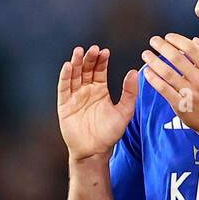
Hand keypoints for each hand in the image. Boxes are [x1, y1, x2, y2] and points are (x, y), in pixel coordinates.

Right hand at [57, 45, 138, 160]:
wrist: (95, 151)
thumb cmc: (110, 133)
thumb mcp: (124, 112)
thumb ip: (130, 93)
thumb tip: (134, 72)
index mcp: (100, 90)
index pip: (99, 70)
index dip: (101, 60)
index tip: (105, 51)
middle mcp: (87, 90)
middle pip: (86, 69)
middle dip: (89, 58)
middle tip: (93, 48)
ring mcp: (75, 96)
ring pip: (74, 75)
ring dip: (75, 63)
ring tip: (79, 51)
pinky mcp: (64, 104)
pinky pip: (64, 87)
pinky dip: (65, 76)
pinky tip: (68, 66)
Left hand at [140, 34, 198, 135]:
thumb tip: (195, 39)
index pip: (192, 49)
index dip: (177, 40)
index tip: (168, 37)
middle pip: (177, 58)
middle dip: (162, 46)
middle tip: (153, 41)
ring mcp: (190, 94)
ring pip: (167, 73)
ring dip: (154, 61)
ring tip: (146, 55)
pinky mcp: (181, 105)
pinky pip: (164, 89)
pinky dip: (153, 79)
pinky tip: (147, 72)